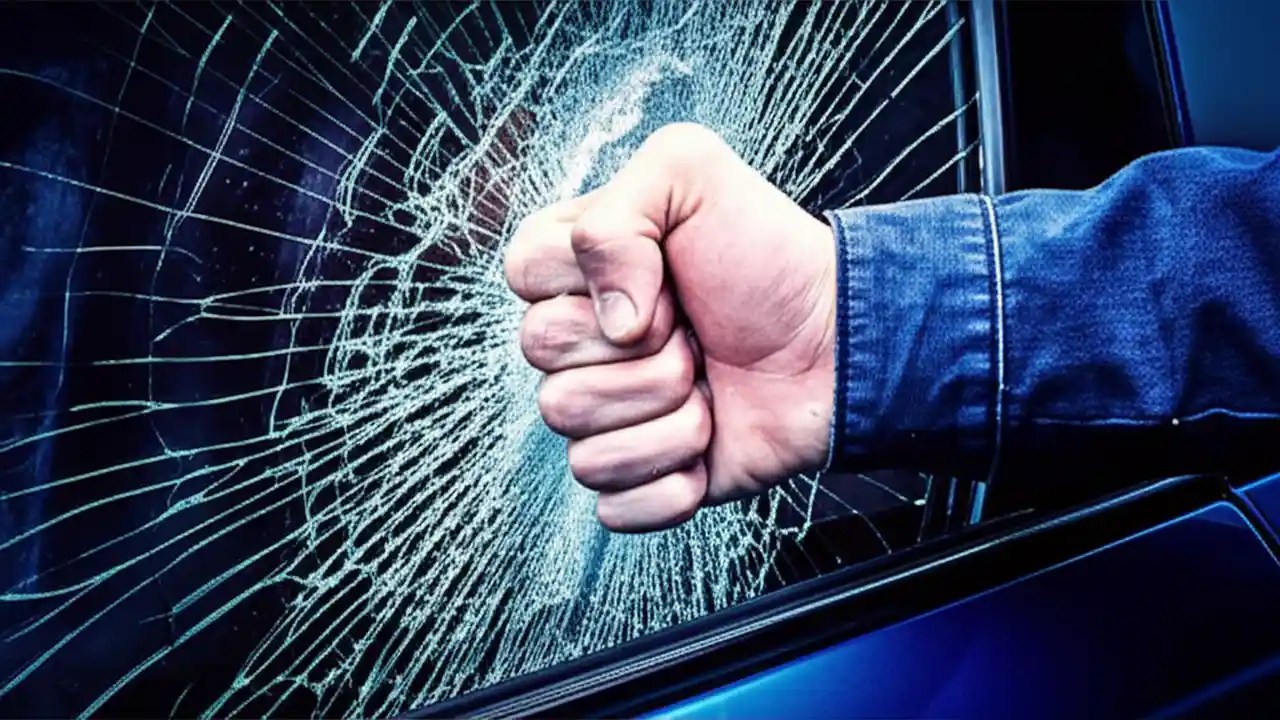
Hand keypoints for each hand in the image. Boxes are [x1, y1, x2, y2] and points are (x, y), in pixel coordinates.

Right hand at [505, 123, 835, 531]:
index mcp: (576, 268)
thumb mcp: (692, 174)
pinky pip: (615, 504)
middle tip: (694, 333)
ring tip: (708, 384)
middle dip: (644, 354)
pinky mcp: (638, 475)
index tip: (665, 277)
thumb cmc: (770, 257)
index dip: (597, 281)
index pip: (524, 277)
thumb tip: (610, 320)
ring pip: (578, 441)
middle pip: (546, 366)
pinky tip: (709, 441)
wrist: (839, 342)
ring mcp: (605, 414)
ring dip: (669, 417)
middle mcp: (579, 344)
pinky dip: (675, 479)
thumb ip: (616, 215)